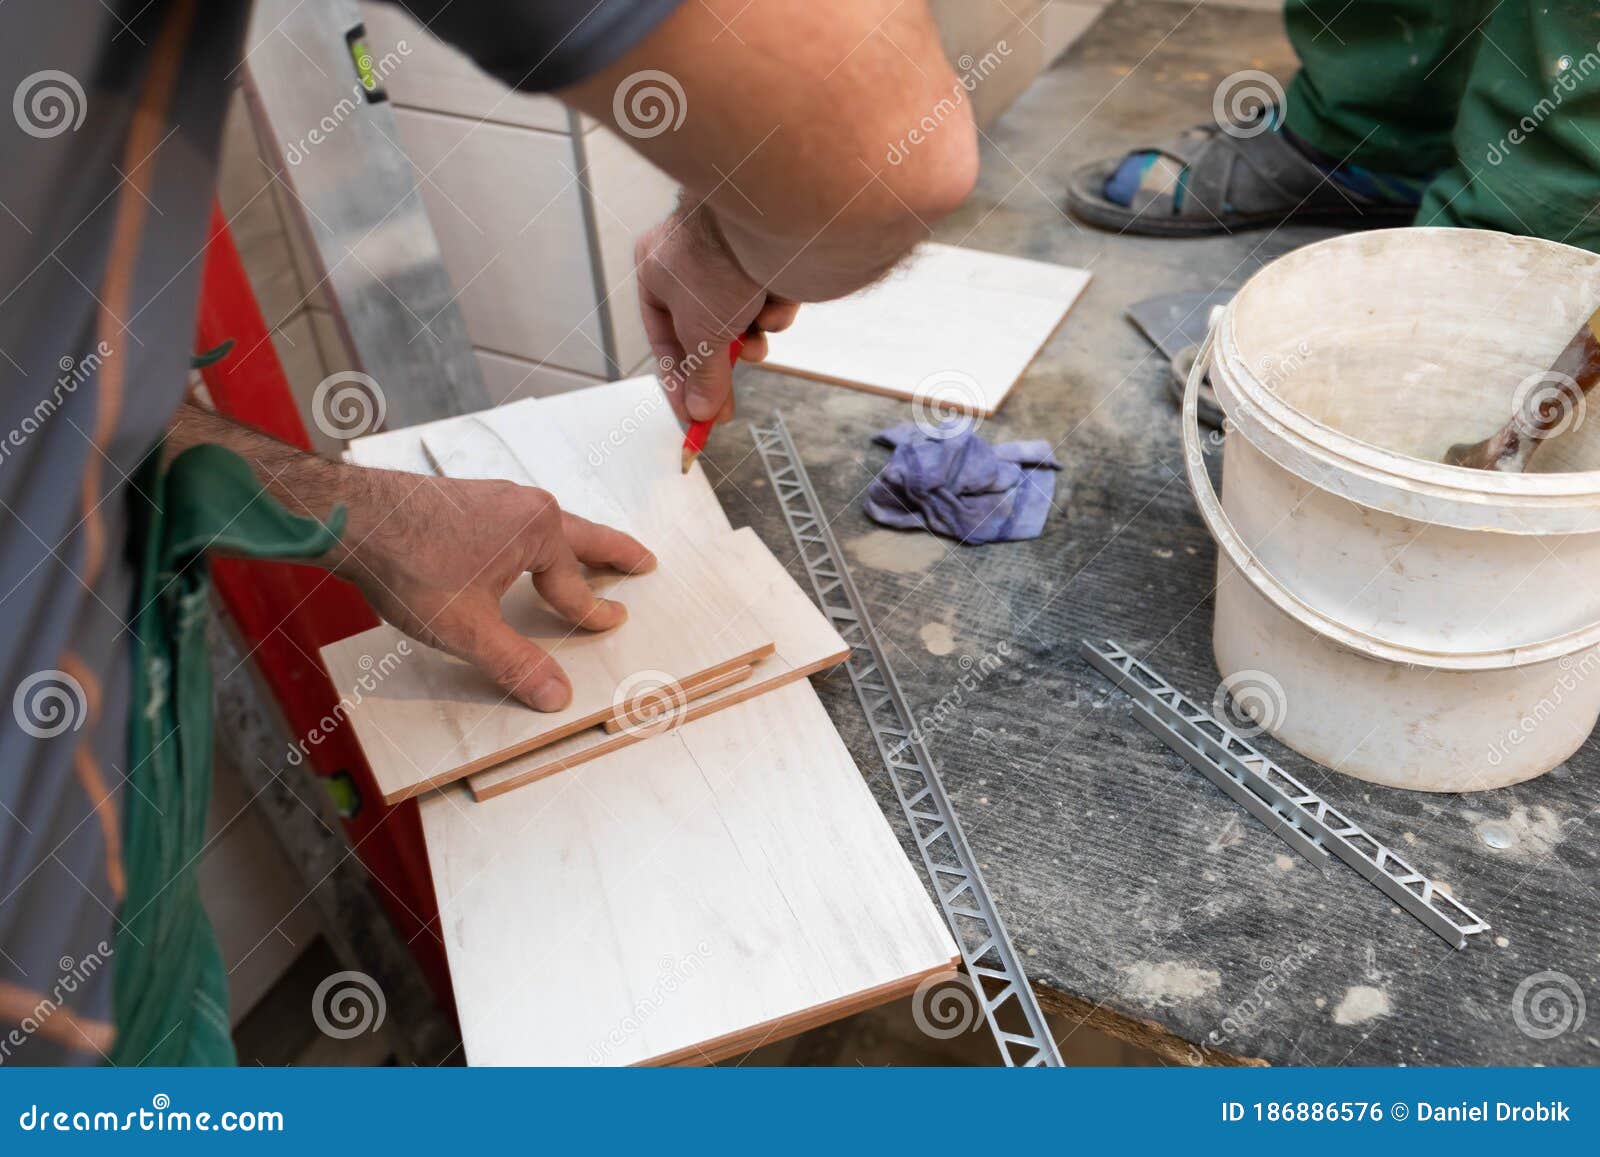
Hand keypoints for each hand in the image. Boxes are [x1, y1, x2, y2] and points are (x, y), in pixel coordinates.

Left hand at [334, 470, 654, 710]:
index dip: (593, 614)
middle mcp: (525, 506)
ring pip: (549, 527)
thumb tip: (557, 696)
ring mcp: (495, 498)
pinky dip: (537, 538)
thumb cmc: (410, 564)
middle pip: (581, 536)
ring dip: (574, 543)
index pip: (574, 586)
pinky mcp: (467, 500)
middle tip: (644, 561)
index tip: (616, 624)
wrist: (352, 517)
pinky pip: (519, 522)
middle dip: (613, 552)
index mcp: (538, 530)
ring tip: (589, 555)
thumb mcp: (468, 628)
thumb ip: (515, 663)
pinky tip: (522, 549)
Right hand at [635, 203, 799, 423]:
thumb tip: (701, 409)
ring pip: (742, 316)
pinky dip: (775, 310)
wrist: (771, 216)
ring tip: (755, 341)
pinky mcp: (770, 256)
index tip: (689, 416)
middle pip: (705, 330)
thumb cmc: (716, 258)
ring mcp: (733, 255)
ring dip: (750, 337)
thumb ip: (702, 376)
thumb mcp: (701, 333)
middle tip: (725, 406)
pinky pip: (770, 297)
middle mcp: (692, 258)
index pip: (662, 338)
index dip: (677, 382)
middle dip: (720, 366)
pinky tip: (776, 303)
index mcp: (655, 268)